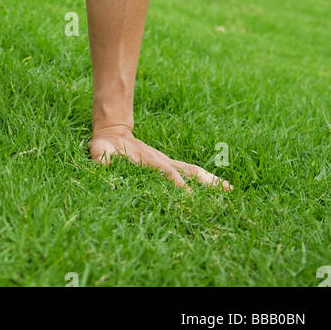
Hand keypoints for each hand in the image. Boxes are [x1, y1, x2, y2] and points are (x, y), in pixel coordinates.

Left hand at [88, 124, 231, 190]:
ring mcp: (168, 164)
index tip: (188, 197)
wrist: (113, 132)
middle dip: (204, 184)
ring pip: (193, 172)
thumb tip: (101, 163)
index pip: (166, 175)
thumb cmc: (105, 146)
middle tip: (224, 196)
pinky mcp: (169, 168)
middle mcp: (163, 162)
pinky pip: (190, 173)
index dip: (176, 185)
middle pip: (188, 172)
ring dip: (211, 181)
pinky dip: (207, 181)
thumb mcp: (99, 151)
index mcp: (149, 161)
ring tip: (231, 192)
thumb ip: (100, 157)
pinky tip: (221, 191)